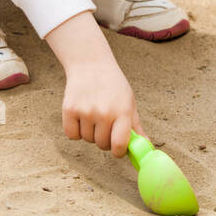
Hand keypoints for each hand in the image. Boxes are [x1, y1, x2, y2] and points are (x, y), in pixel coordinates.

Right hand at [46, 12, 143, 156]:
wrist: (91, 64)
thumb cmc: (113, 85)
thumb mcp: (129, 102)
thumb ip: (135, 126)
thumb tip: (146, 147)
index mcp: (122, 112)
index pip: (119, 145)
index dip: (119, 151)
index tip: (117, 148)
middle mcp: (104, 113)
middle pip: (102, 144)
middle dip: (104, 139)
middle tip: (104, 124)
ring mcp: (86, 111)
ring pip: (87, 139)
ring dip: (89, 133)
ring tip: (92, 114)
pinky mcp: (69, 110)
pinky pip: (72, 134)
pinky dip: (75, 130)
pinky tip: (81, 117)